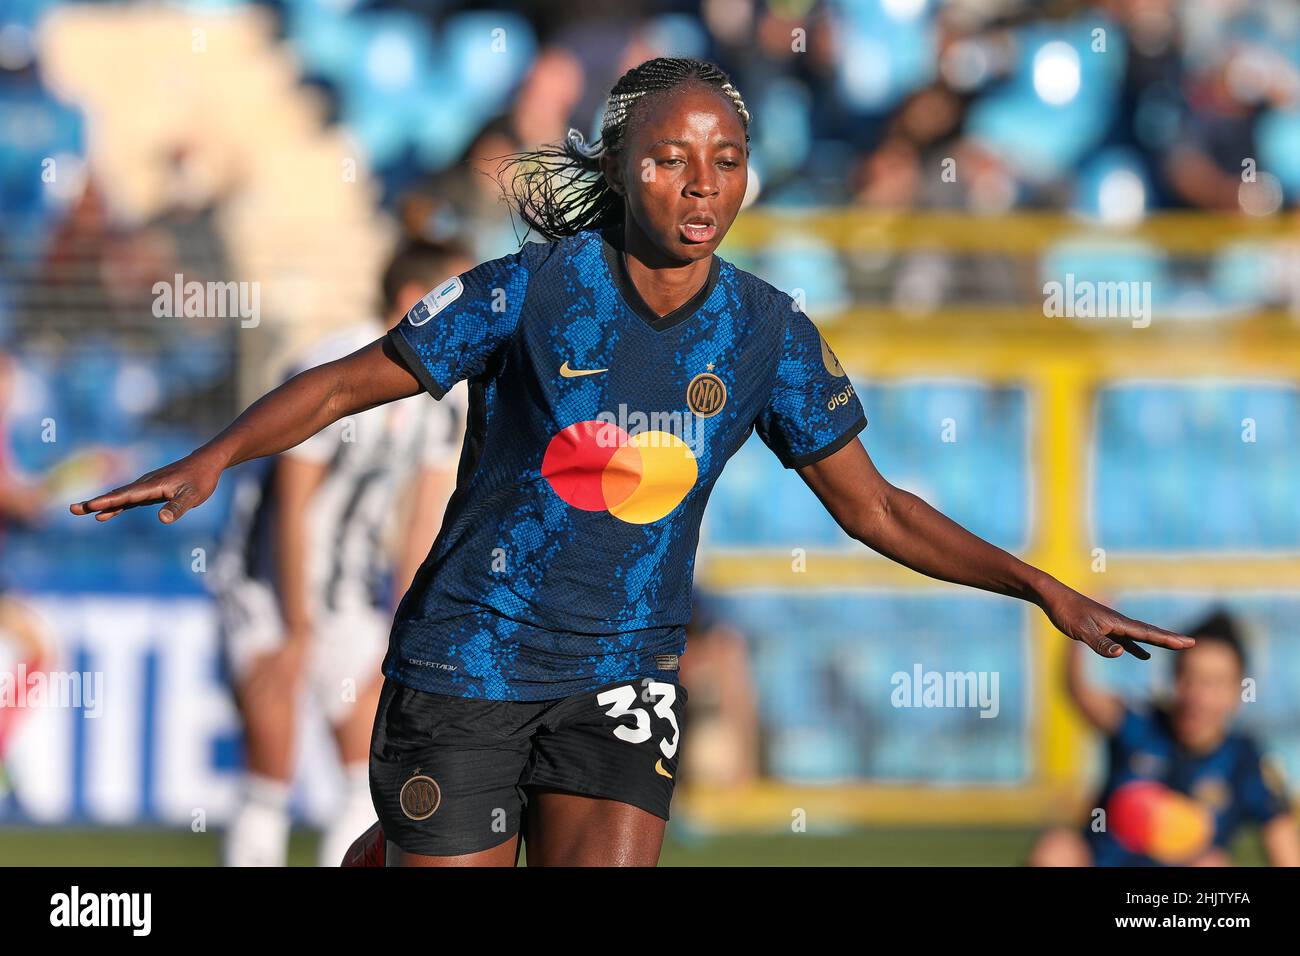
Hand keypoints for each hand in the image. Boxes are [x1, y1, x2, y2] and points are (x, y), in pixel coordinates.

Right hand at [68, 449, 222, 523]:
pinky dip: (116, 505)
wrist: (206, 463)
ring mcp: (147, 487)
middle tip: (73, 509)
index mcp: (153, 486)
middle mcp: (145, 484)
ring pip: (120, 496)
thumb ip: (177, 508)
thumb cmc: (201, 479)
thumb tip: (162, 520)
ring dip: (102, 504)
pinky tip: (106, 514)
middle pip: (117, 495)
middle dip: (95, 502)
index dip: (108, 502)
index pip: (127, 495)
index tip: (90, 506)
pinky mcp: (151, 491)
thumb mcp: (193, 496)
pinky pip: (129, 499)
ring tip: (82, 511)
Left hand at [1037, 581, 1194, 659]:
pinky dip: (1136, 647)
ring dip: (1156, 642)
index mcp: (1117, 622)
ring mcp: (1111, 625)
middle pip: (1149, 632)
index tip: (1189, 643)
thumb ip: (1100, 643)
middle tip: (1190, 643)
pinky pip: (1125, 640)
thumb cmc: (1066, 612)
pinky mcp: (1102, 629)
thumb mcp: (1082, 631)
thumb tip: (1121, 653)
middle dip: (1169, 639)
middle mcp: (1118, 623)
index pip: (1148, 633)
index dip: (1168, 639)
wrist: (1053, 597)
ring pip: (1139, 636)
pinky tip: (1143, 654)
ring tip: (1174, 646)